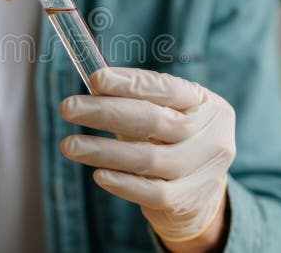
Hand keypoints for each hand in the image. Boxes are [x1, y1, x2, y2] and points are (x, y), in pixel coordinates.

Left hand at [59, 67, 235, 247]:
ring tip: (70, 145)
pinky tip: (99, 175)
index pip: (167, 89)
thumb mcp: (171, 117)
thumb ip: (139, 102)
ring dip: (103, 150)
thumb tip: (93, 85)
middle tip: (68, 108)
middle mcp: (212, 136)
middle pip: (154, 120)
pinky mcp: (188, 202)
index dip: (130, 83)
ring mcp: (203, 171)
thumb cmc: (176, 145)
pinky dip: (123, 183)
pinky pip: (151, 192)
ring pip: (149, 157)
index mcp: (207, 105)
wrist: (202, 200)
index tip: (95, 79)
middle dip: (106, 112)